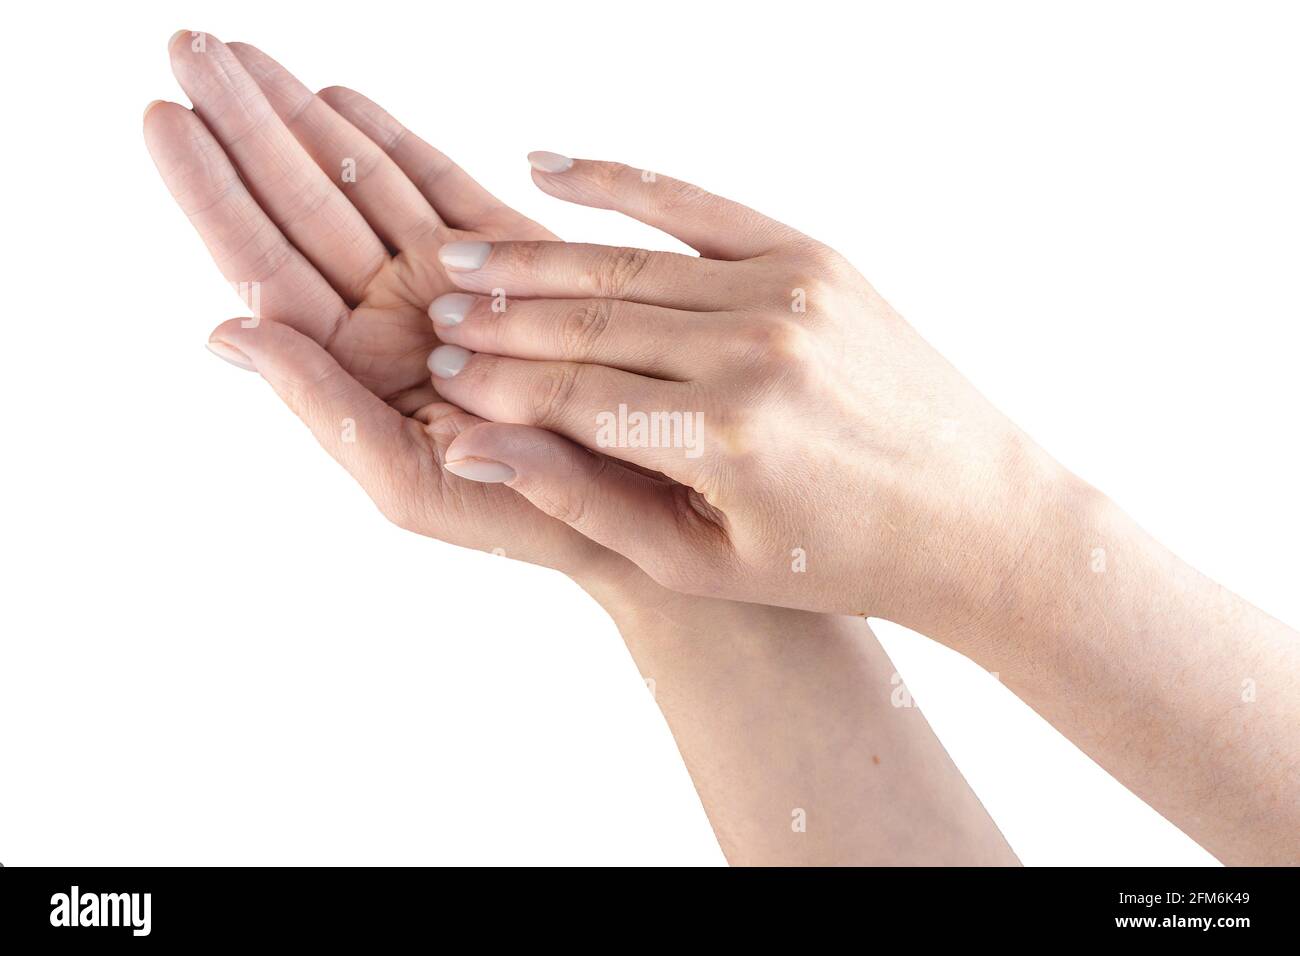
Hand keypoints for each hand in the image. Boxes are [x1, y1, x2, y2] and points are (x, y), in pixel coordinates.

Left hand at [145, 33, 625, 581]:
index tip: (167, 115)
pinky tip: (343, 101)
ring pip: (362, 187)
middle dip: (249, 127)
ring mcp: (450, 284)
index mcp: (358, 371)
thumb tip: (228, 330)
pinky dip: (394, 144)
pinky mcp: (514, 262)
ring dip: (306, 120)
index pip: (269, 268)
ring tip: (244, 56)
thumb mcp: (408, 480)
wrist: (643, 510)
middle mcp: (393, 320)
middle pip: (303, 209)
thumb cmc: (530, 521)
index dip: (214, 193)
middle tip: (192, 47)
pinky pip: (443, 189)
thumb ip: (323, 406)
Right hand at [426, 156, 1072, 634]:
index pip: (571, 396)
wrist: (974, 516)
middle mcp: (754, 351)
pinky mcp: (814, 257)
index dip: (497, 386)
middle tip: (430, 309)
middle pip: (588, 322)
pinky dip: (620, 182)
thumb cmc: (832, 558)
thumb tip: (473, 447)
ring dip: (536, 260)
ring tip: (462, 257)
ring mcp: (789, 291)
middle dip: (500, 318)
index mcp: (724, 439)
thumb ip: (583, 502)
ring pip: (627, 267)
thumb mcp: (700, 563)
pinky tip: (547, 166)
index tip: (442, 377)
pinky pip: (696, 205)